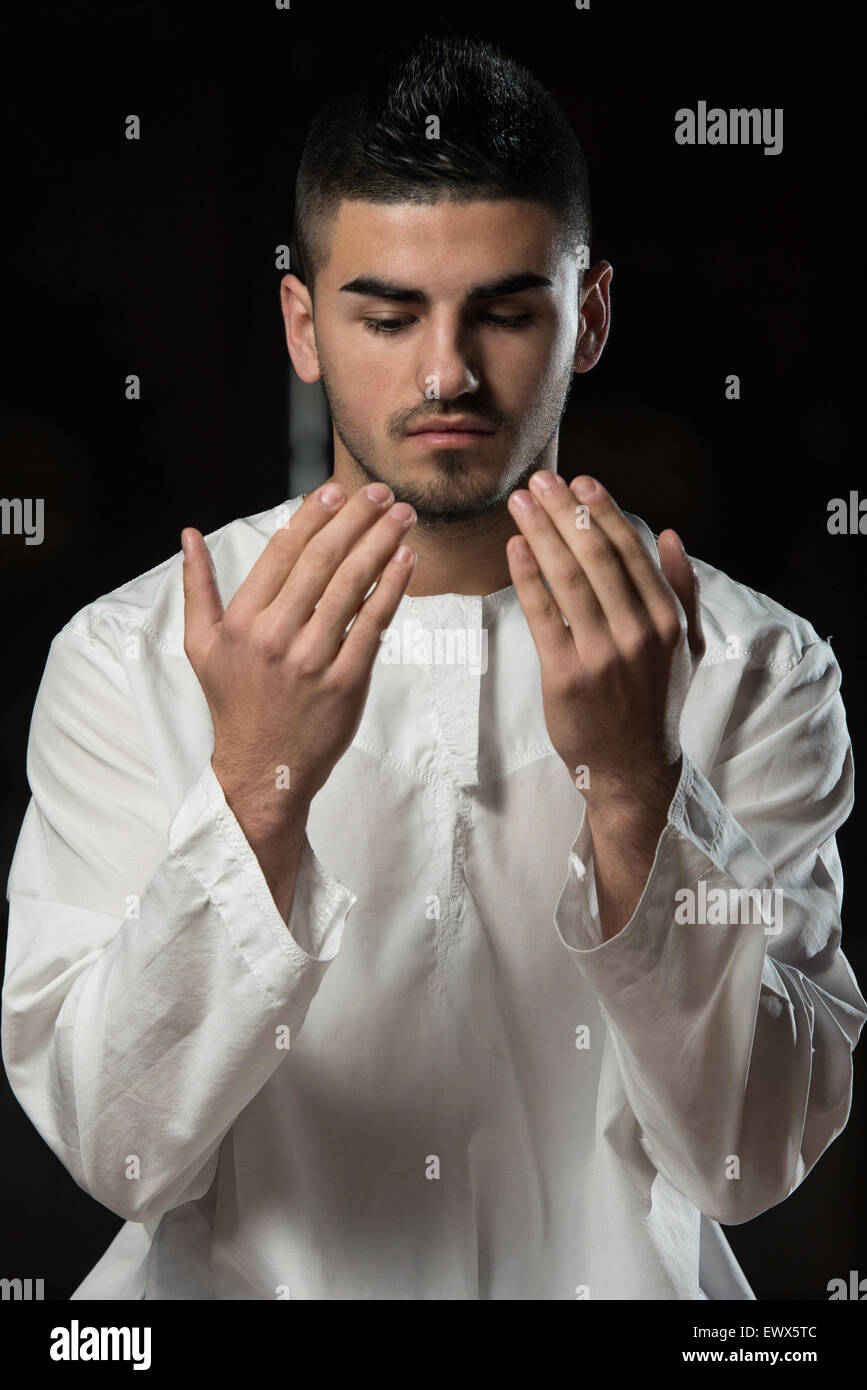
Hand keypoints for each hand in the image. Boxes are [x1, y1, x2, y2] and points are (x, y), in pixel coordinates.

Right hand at [181, 480, 416, 835]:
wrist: (263, 769)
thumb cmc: (234, 703)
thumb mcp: (200, 645)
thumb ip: (197, 588)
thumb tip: (189, 536)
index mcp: (241, 621)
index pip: (283, 553)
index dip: (313, 516)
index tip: (337, 490)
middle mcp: (275, 636)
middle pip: (322, 561)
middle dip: (355, 519)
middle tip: (380, 491)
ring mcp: (312, 660)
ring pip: (352, 586)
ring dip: (381, 543)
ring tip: (402, 516)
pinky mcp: (346, 682)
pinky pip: (373, 625)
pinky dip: (392, 589)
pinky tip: (405, 561)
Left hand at [505, 471, 705, 825]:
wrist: (632, 767)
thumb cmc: (656, 703)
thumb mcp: (687, 647)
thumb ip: (683, 590)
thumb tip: (671, 535)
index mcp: (668, 620)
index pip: (631, 551)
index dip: (604, 512)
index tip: (581, 483)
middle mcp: (639, 633)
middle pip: (597, 557)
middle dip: (566, 511)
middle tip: (541, 480)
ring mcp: (602, 655)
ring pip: (569, 579)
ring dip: (542, 533)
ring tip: (521, 502)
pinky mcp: (565, 677)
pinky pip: (543, 616)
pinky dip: (528, 578)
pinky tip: (515, 547)